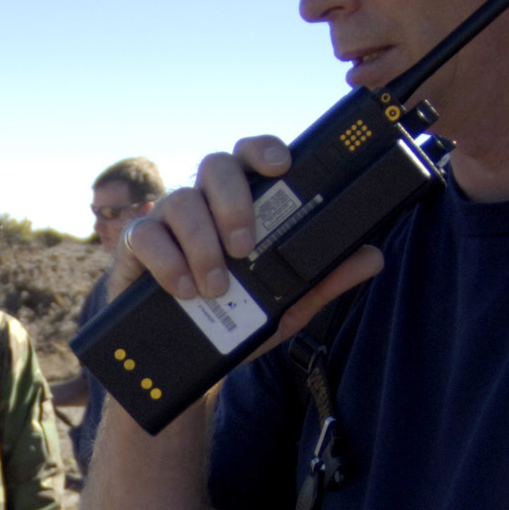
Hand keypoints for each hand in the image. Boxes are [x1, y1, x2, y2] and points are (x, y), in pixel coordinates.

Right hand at [120, 142, 385, 351]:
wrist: (182, 359)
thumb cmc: (234, 318)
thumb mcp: (284, 305)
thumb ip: (323, 279)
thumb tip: (371, 256)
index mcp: (242, 203)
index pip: (251, 157)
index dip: (264, 150)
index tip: (282, 165)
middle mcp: (204, 201)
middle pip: (214, 165)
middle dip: (233, 201)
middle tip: (246, 246)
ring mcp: (167, 219)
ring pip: (181, 200)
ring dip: (202, 244)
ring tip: (217, 287)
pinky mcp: (137, 245)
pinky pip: (147, 235)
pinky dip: (168, 262)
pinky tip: (184, 290)